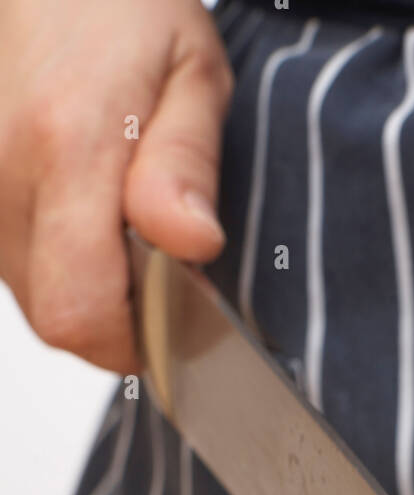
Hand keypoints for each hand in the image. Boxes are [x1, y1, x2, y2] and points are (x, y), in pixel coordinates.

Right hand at [0, 0, 233, 372]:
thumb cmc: (121, 7)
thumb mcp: (191, 71)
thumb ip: (188, 167)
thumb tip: (191, 243)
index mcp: (66, 146)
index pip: (81, 311)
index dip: (134, 339)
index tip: (176, 317)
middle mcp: (2, 174)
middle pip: (55, 317)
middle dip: (116, 317)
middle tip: (158, 268)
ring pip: (32, 295)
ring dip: (84, 285)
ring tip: (118, 221)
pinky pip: (13, 260)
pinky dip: (55, 258)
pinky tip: (82, 213)